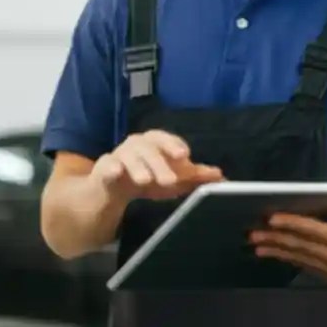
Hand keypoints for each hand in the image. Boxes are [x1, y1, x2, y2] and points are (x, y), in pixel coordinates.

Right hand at [90, 130, 222, 202]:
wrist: (113, 189)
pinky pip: (107, 165)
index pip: (163, 138)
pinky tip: (116, 172)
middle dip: (159, 162)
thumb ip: (194, 177)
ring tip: (146, 180)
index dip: (173, 144)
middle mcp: (135, 145)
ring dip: (138, 166)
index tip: (184, 155)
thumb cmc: (148, 178)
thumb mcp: (172, 179)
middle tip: (170, 180)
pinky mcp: (104, 169)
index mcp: (153, 143)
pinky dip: (111, 167)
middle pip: (148, 148)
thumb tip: (221, 176)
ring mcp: (118, 156)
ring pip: (127, 156)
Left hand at [250, 182, 326, 297]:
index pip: (316, 230)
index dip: (294, 224)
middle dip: (276, 238)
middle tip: (254, 232)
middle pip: (301, 245)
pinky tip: (273, 255)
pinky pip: (304, 267)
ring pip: (299, 257)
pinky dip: (288, 260)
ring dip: (276, 250)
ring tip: (256, 245)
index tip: (274, 218)